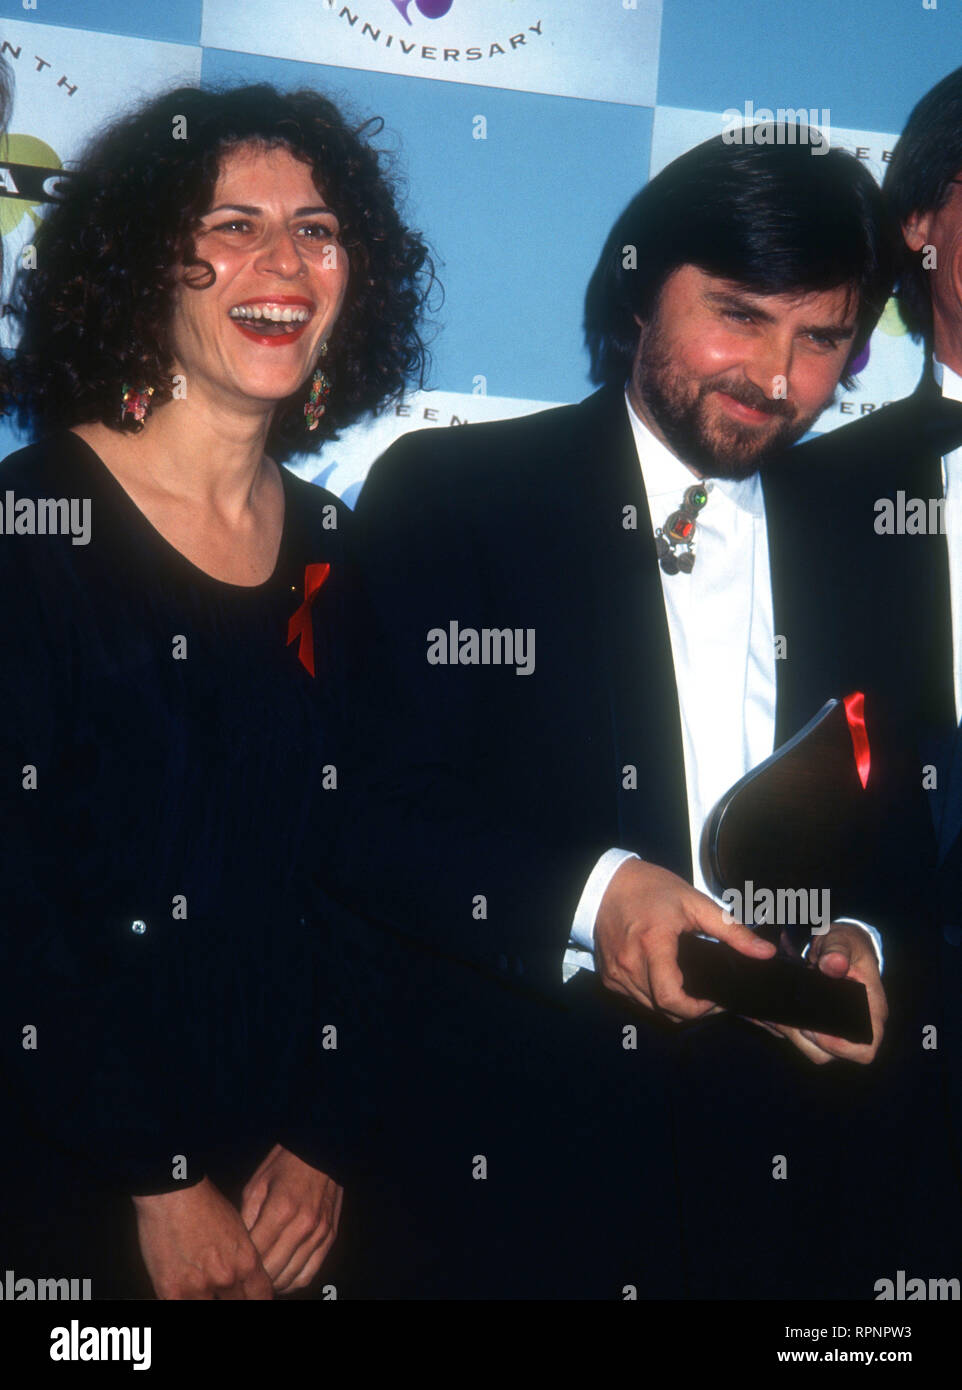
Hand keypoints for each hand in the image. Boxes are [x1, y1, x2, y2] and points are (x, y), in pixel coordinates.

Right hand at [133, 1177, 273, 1299]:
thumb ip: (243, 1258)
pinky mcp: (171, 1292)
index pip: (262, 1297)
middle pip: (238, 1306)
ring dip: (206, 1299)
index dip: (254, 1299)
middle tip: (223, 1291)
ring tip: (200, 1283)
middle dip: (232, 1299)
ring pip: (210, 1310)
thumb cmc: (204, 1204)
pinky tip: (183, 1291)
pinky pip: (183, 1309)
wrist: (171, 1194)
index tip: (247, 1296)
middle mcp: (227, 1277)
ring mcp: (199, 1288)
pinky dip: (185, 1300)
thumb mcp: (237, 1229)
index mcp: (246, 1261)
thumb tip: (246, 1279)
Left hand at [241, 1144, 342, 1293]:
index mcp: (281, 1210)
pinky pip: (311, 1272)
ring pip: (293, 1277)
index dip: (243, 1266)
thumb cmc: (285, 1164)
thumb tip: (238, 1248)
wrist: (320, 1152)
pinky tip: (282, 1279)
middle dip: (257, 1279)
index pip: (257, 1255)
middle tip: (245, 1279)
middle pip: (274, 1270)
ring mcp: (319, 1232)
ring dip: (275, 1285)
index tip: (234, 1269)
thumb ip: (246, 1219)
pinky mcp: (329, 1236)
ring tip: (262, 1282)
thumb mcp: (257, 1185)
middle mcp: (303, 1225)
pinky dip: (294, 1282)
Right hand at [594, 857, 774, 1019]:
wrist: (607, 883)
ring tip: (689, 989)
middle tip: (708, 996)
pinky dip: (652, 998)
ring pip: (649, 1008)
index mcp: (652, 945)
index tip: (714, 1000)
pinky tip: (665, 981)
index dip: (697, 1009)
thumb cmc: (652, 889)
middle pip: (663, 1008)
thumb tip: (765, 952)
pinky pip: (635, 1000)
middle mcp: (629, 965)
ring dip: (671, 1005)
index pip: (671, 998)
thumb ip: (732, 930)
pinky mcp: (607, 977)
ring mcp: (615, 974)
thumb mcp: (695, 903)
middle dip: (689, 1009)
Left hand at [749, 922, 887, 1064]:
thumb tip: (833, 965)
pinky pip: (804, 1040)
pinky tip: (775, 1013)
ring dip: (793, 1035)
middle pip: (832, 1053)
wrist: (840, 946)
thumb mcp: (843, 941)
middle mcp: (857, 1026)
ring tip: (778, 1013)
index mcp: (872, 1010)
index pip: (865, 1048)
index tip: (814, 1027)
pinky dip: (788, 1029)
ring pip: (814, 1050)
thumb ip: (838, 951)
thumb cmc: (848, 945)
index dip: (839, 1046)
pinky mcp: (821, 1027)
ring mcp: (838, 1030)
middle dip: (805, 1038)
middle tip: (789, 1015)